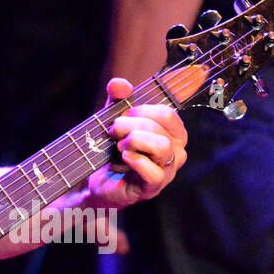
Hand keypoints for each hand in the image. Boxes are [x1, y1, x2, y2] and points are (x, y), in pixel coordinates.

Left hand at [82, 76, 186, 209]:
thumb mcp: (113, 117)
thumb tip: (120, 84)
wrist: (97, 178)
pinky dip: (136, 161)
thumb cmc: (112, 147)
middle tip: (113, 131)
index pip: (168, 114)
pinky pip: (154, 173)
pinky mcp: (153, 188)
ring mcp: (167, 171)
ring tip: (118, 146)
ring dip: (133, 142)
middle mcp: (175, 152)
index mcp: (171, 133)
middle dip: (131, 124)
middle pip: (160, 128)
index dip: (142, 110)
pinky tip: (123, 157)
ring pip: (162, 148)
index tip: (123, 114)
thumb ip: (116, 99)